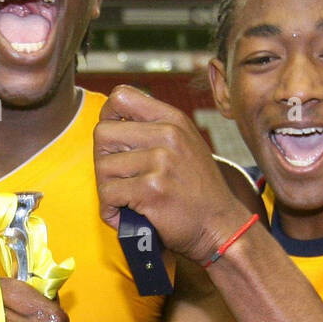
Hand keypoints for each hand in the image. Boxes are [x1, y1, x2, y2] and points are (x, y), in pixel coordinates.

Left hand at [94, 86, 249, 264]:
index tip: (113, 141)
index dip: (107, 118)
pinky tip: (123, 215)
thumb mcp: (185, 144)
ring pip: (103, 167)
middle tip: (115, 178)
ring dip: (106, 188)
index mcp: (173, 120)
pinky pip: (108, 195)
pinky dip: (109, 210)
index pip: (121, 97)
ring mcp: (160, 162)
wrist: (220, 225)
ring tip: (122, 199)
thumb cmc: (198, 190)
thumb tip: (112, 120)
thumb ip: (154, 129)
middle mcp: (168, 135)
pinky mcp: (151, 190)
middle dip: (102, 159)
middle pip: (103, 133)